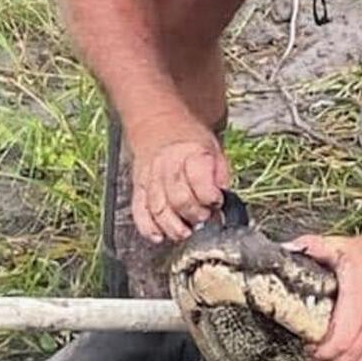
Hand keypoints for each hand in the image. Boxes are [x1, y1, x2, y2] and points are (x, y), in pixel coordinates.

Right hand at [129, 115, 229, 242]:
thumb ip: (220, 174)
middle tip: (204, 219)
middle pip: (177, 198)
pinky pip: (139, 211)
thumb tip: (223, 198)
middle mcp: (166, 166)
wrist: (158, 123)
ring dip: (173, 226)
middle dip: (193, 214)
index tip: (217, 202)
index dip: (210, 196)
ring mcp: (149, 178)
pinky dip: (148, 227)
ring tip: (185, 233)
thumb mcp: (214, 149)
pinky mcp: (138, 188)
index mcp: (189, 153)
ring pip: (158, 208)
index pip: (198, 179)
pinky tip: (159, 236)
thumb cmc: (190, 140)